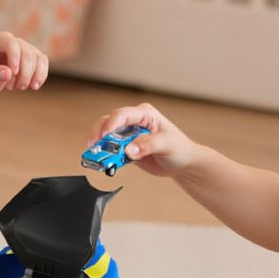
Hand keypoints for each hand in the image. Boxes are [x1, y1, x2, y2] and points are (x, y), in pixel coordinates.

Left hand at [0, 31, 48, 96]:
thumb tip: (7, 73)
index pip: (11, 43)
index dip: (15, 57)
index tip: (13, 73)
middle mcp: (12, 42)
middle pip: (27, 52)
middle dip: (24, 73)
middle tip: (15, 88)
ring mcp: (23, 49)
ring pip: (38, 58)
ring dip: (34, 75)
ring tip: (21, 88)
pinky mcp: (31, 59)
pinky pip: (42, 63)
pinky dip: (40, 76)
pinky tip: (33, 86)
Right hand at [85, 102, 201, 178]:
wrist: (184, 163)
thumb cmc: (180, 149)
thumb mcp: (167, 144)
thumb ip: (147, 145)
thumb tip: (128, 149)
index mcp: (145, 114)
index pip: (123, 114)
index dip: (111, 124)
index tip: (104, 136)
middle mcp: (134, 122)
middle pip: (108, 123)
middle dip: (99, 135)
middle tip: (94, 148)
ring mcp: (129, 135)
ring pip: (106, 136)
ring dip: (99, 147)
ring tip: (96, 157)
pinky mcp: (126, 149)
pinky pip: (111, 151)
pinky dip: (105, 157)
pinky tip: (104, 163)